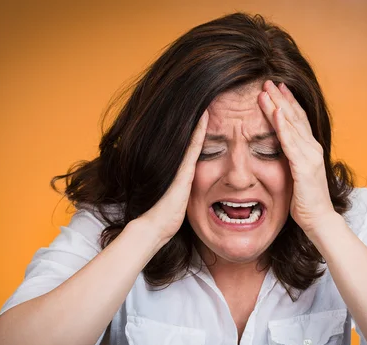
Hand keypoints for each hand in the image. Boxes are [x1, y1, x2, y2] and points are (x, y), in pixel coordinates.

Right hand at [138, 110, 208, 243]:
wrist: (154, 226)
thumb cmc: (165, 218)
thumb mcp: (178, 198)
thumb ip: (183, 188)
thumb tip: (185, 187)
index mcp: (184, 171)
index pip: (194, 144)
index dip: (200, 128)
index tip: (209, 110)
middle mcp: (182, 165)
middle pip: (192, 136)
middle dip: (201, 117)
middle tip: (211, 96)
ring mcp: (181, 166)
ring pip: (193, 137)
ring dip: (200, 120)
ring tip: (209, 99)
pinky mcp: (183, 171)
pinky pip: (194, 146)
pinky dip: (199, 131)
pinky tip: (205, 116)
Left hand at [258, 80, 334, 233]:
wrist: (319, 220)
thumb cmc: (306, 201)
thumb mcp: (296, 175)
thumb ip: (290, 160)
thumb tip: (280, 152)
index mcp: (309, 149)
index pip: (297, 120)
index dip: (287, 102)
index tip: (276, 88)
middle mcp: (311, 147)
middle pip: (294, 116)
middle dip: (280, 97)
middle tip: (268, 80)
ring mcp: (309, 155)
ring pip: (291, 124)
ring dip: (277, 105)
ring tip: (265, 90)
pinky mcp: (303, 166)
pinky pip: (290, 142)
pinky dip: (282, 126)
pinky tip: (274, 112)